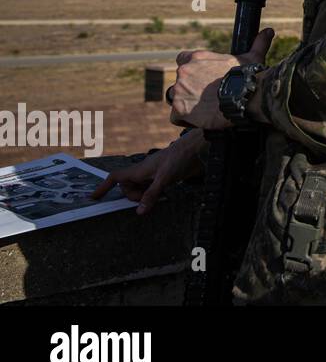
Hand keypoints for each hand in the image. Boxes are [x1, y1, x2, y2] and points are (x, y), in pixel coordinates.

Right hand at [89, 130, 206, 213]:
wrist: (195, 149)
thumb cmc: (178, 159)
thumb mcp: (164, 178)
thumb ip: (152, 194)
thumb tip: (139, 212)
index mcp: (138, 170)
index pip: (115, 177)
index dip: (103, 187)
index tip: (93, 197)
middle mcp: (142, 172)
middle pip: (128, 189)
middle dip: (135, 197)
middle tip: (151, 195)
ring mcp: (151, 175)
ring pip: (139, 191)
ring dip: (147, 196)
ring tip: (162, 191)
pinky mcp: (160, 178)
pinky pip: (150, 190)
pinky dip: (153, 194)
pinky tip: (166, 191)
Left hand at [168, 27, 273, 129]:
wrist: (243, 98)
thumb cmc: (247, 77)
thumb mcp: (253, 57)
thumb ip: (258, 43)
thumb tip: (269, 32)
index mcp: (196, 57)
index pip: (182, 59)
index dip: (191, 69)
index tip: (202, 77)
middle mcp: (184, 72)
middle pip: (180, 81)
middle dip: (190, 88)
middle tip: (208, 96)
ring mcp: (179, 91)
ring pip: (176, 98)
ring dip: (186, 103)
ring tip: (204, 109)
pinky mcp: (179, 109)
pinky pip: (176, 116)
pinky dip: (185, 119)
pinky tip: (200, 119)